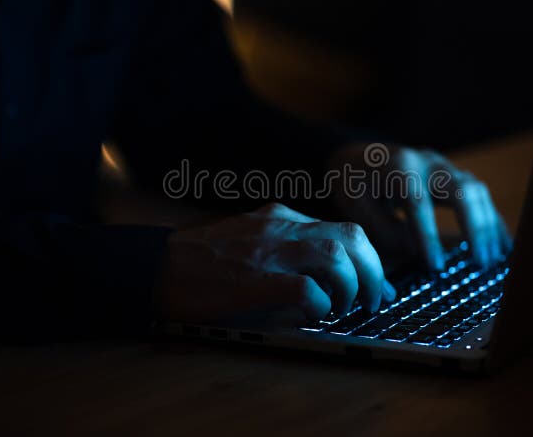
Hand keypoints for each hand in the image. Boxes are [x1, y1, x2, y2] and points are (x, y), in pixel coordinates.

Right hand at [154, 203, 395, 323]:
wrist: (156, 267)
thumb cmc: (204, 262)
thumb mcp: (252, 242)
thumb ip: (288, 250)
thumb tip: (329, 281)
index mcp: (282, 218)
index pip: (345, 230)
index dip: (371, 260)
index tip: (376, 285)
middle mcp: (281, 228)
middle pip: (352, 238)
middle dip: (373, 272)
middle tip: (370, 300)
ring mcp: (268, 251)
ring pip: (336, 258)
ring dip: (350, 288)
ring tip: (342, 309)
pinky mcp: (254, 279)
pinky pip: (304, 287)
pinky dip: (319, 304)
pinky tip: (314, 314)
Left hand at [329, 144, 511, 270]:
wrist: (357, 158)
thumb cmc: (354, 186)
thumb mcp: (357, 208)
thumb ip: (385, 230)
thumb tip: (418, 253)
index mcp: (396, 167)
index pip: (417, 202)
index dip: (428, 235)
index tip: (436, 267)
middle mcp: (425, 161)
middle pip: (460, 189)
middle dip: (473, 227)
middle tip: (479, 262)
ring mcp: (443, 165)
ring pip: (475, 190)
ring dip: (486, 225)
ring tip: (489, 260)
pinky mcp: (453, 175)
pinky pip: (479, 195)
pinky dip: (491, 219)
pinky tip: (501, 245)